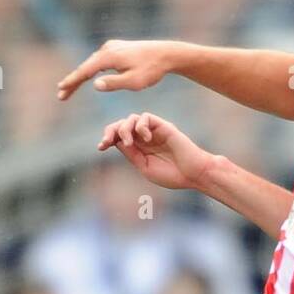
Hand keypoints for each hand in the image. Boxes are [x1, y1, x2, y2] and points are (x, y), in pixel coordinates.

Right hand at [57, 39, 178, 100]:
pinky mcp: (116, 48)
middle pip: (85, 67)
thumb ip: (114, 83)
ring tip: (69, 88)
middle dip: (73, 81)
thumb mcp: (134, 82)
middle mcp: (107, 49)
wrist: (165, 54)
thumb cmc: (151, 70)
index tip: (61, 91)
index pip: (85, 71)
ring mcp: (111, 46)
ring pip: (91, 63)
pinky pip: (98, 61)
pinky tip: (87, 77)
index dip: (72, 82)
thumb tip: (95, 84)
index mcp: (109, 57)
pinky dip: (90, 70)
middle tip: (61, 95)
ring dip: (81, 76)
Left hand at [96, 111, 213, 191]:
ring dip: (125, 128)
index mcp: (139, 148)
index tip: (101, 147)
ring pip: (132, 118)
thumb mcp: (145, 166)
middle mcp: (144, 137)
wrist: (193, 174)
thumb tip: (115, 142)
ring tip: (129, 143)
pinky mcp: (163, 126)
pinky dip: (141, 125)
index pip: (118, 136)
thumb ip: (131, 154)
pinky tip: (145, 138)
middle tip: (107, 142)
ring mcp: (153, 131)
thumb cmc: (172, 175)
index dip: (108, 138)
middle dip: (111, 131)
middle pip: (121, 125)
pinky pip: (146, 117)